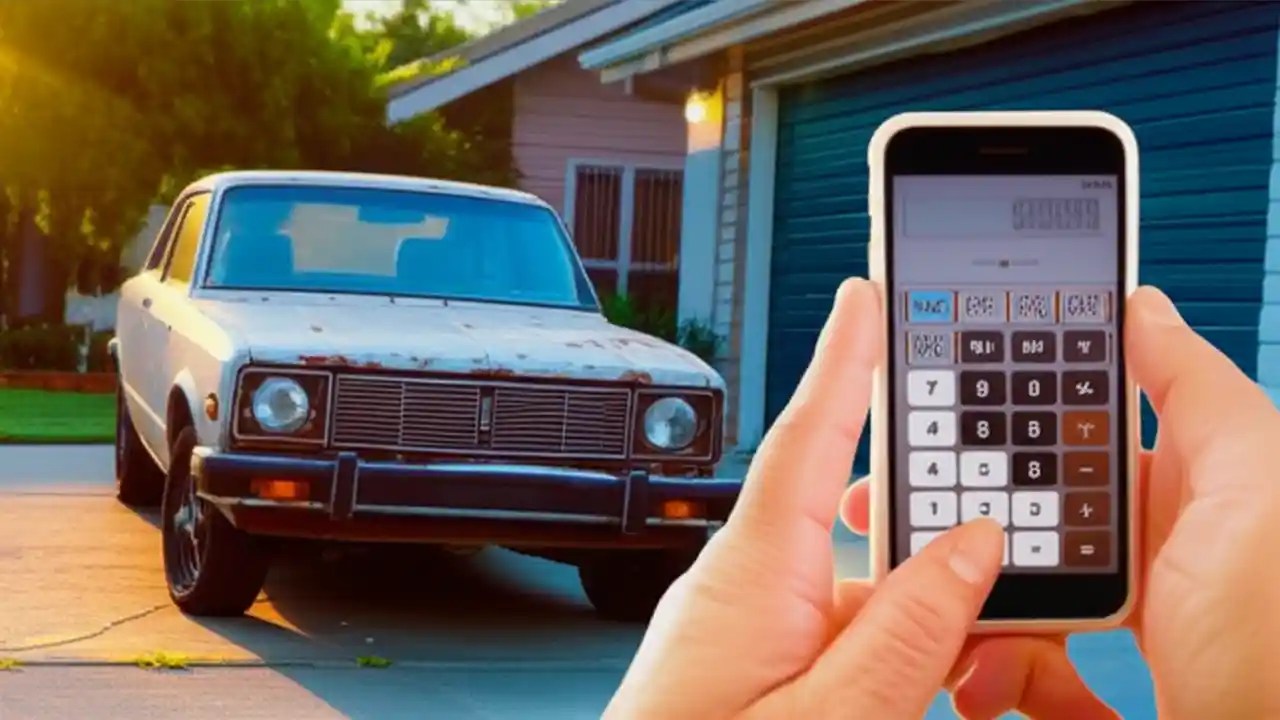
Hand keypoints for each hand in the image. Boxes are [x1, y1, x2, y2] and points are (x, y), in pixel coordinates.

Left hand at [606, 278, 1023, 718]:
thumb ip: (902, 635)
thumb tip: (968, 546)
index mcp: (748, 578)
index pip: (802, 441)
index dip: (840, 361)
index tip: (866, 292)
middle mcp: (745, 592)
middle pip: (855, 530)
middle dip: (925, 538)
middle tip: (993, 545)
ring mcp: (751, 637)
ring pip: (861, 599)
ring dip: (919, 626)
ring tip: (973, 673)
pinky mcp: (757, 675)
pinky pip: (842, 642)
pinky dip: (891, 659)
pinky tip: (924, 692)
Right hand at [842, 286, 1279, 718]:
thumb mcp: (1256, 495)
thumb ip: (1197, 395)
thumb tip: (1142, 306)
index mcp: (1182, 496)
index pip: (1067, 441)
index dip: (997, 426)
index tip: (926, 423)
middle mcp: (1149, 559)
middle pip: (1019, 521)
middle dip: (953, 526)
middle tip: (888, 524)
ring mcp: (1120, 632)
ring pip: (1007, 601)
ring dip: (967, 615)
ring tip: (953, 638)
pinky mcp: (1096, 693)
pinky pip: (1023, 676)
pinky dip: (997, 678)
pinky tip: (988, 682)